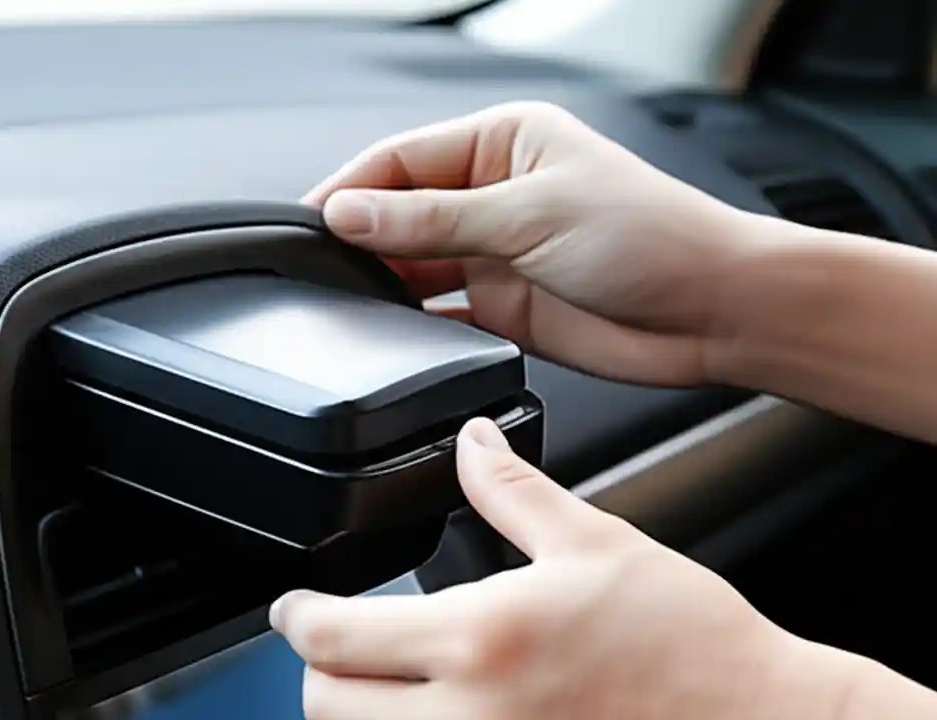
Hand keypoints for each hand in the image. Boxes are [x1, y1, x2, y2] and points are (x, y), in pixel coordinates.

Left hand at [269, 418, 850, 719]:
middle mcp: (471, 715)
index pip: (334, 637)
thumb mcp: (596, 543)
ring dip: (359, 714)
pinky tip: (437, 713)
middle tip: (335, 643)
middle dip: (318, 671)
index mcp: (481, 637)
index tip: (294, 605)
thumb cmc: (691, 643)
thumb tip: (471, 442)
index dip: (296, 617)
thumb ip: (515, 491)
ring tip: (381, 682)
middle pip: (327, 708)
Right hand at [303, 102, 760, 385]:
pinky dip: (413, 323)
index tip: (311, 219)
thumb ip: (433, 219)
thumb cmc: (653, 236)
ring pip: (413, 262)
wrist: (715, 311)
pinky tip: (394, 331)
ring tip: (354, 298)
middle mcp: (495, 193)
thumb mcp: (530, 215)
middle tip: (322, 265)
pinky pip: (437, 314)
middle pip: (400, 210)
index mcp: (504, 142)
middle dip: (362, 235)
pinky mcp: (504, 307)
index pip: (402, 157)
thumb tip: (350, 213)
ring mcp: (496, 252)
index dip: (351, 187)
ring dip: (385, 281)